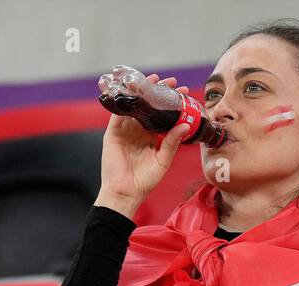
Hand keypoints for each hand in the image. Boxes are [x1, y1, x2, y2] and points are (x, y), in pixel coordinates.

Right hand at [96, 73, 193, 215]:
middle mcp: (138, 131)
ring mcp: (124, 130)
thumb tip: (186, 124)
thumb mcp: (163, 161)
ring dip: (142, 91)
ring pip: (134, 106)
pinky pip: (118, 113)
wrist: (125, 193)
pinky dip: (124, 100)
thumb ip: (172, 142)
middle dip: (159, 92)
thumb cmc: (145, 182)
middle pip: (149, 107)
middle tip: (172, 81)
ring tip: (153, 79)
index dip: (171, 103)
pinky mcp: (112, 133)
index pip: (162, 115)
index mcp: (150, 137)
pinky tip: (132, 88)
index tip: (183, 92)